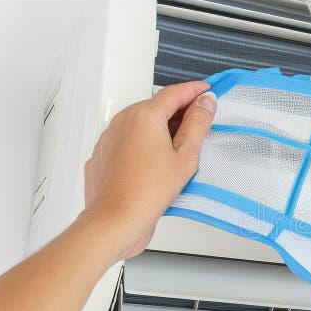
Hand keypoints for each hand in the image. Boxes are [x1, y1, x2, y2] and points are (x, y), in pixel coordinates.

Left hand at [83, 82, 216, 260]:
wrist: (115, 220)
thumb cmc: (148, 191)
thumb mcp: (185, 156)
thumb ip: (197, 124)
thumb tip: (205, 102)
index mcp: (144, 116)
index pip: (175, 93)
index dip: (195, 90)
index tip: (208, 90)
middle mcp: (122, 121)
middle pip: (157, 107)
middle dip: (179, 111)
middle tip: (200, 123)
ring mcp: (109, 138)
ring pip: (140, 124)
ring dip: (161, 129)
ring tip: (180, 149)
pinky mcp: (103, 156)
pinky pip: (128, 141)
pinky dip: (144, 145)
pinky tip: (156, 163)